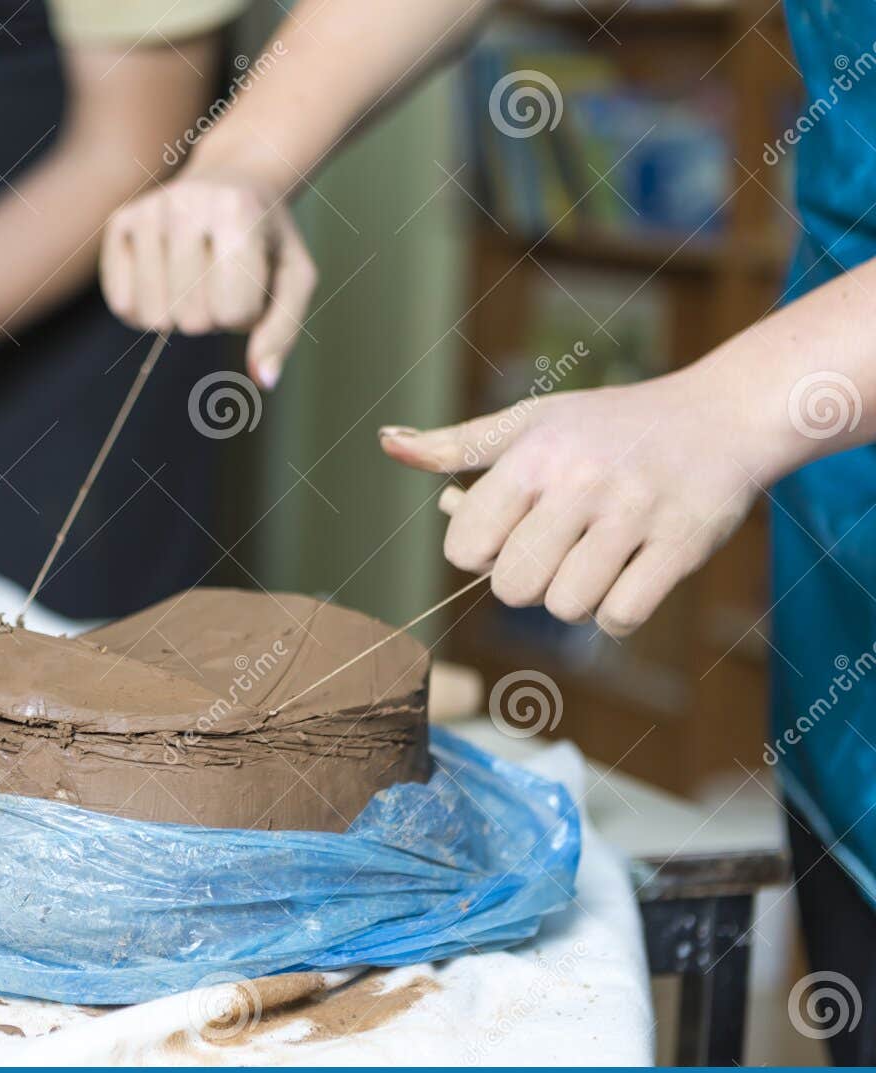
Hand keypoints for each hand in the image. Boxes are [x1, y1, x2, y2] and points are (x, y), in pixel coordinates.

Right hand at [100, 167, 314, 387]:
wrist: (233, 179)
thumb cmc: (267, 240)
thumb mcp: (294, 278)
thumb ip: (283, 330)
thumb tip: (263, 380)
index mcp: (237, 214)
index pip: (233, 313)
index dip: (246, 315)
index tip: (251, 284)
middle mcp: (186, 205)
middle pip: (192, 320)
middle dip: (212, 314)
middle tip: (222, 277)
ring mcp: (149, 212)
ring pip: (154, 317)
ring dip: (179, 314)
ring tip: (196, 278)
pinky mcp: (120, 223)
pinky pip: (122, 304)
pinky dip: (145, 311)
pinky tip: (164, 283)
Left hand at [379, 373, 783, 635]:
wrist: (724, 416)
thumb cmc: (610, 425)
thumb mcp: (530, 421)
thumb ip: (456, 445)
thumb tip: (387, 443)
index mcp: (533, 455)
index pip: (466, 545)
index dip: (479, 554)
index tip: (508, 533)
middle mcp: (580, 481)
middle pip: (512, 587)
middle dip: (526, 581)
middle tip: (555, 550)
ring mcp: (633, 515)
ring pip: (565, 607)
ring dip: (575, 598)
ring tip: (595, 558)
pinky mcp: (682, 546)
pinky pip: (621, 617)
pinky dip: (618, 611)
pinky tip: (629, 575)